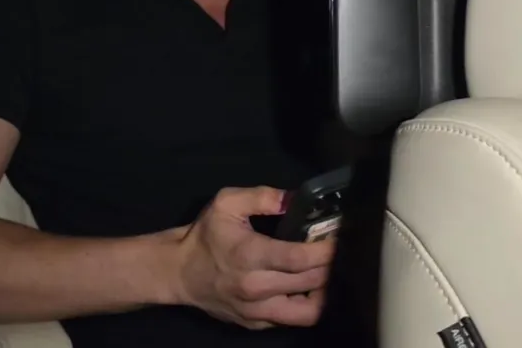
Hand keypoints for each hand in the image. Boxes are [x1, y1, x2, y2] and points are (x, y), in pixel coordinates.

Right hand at [170, 186, 335, 328]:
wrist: (179, 273)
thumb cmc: (205, 236)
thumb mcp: (226, 204)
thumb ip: (261, 197)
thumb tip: (293, 199)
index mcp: (250, 255)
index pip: (300, 258)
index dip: (326, 250)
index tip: (342, 238)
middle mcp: (256, 287)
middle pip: (311, 282)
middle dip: (332, 266)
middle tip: (341, 251)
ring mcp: (257, 311)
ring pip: (308, 311)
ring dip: (325, 292)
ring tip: (329, 273)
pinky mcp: (257, 325)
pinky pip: (293, 319)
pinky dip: (307, 304)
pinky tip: (310, 287)